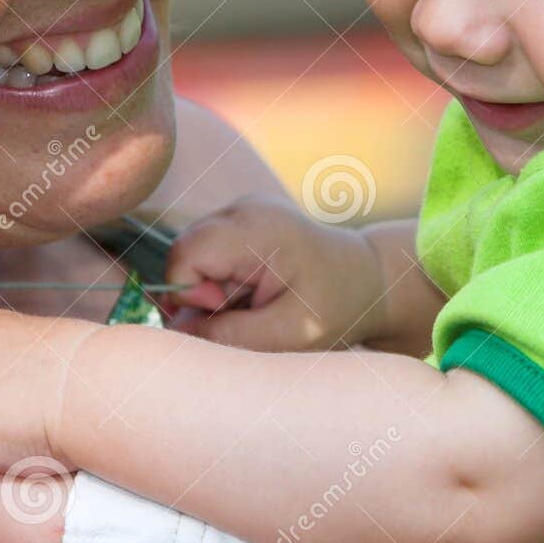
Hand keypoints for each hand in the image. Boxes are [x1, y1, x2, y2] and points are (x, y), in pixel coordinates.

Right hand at [165, 196, 387, 351]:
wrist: (367, 279)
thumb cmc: (335, 307)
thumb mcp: (288, 334)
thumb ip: (229, 335)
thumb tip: (176, 329)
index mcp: (260, 229)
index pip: (185, 254)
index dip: (192, 293)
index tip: (229, 313)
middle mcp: (245, 207)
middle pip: (184, 252)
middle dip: (203, 293)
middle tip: (247, 310)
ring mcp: (243, 208)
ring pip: (193, 254)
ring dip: (213, 288)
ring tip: (255, 299)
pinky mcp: (242, 219)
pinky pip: (208, 252)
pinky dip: (222, 278)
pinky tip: (254, 288)